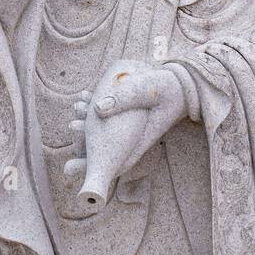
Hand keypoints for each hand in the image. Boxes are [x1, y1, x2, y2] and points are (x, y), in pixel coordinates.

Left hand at [65, 61, 190, 212]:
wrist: (183, 84)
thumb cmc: (168, 89)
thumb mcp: (148, 89)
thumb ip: (125, 97)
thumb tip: (97, 108)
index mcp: (136, 142)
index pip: (110, 165)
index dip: (89, 169)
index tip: (70, 167)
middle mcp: (130, 139)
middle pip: (103, 152)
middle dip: (82, 143)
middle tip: (72, 126)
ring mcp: (129, 129)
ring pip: (102, 134)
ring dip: (87, 123)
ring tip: (78, 107)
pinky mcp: (128, 117)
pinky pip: (107, 119)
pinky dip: (94, 110)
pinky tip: (86, 97)